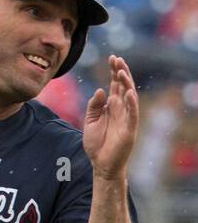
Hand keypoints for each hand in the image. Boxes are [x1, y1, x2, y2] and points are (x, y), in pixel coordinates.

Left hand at [82, 55, 138, 178]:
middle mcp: (121, 109)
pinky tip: (128, 92)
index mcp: (111, 106)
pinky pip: (132, 114)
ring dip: (127, 84)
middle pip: (123, 86)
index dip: (114, 71)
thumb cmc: (96, 144)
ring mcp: (127, 118)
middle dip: (121, 72)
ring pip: (130, 96)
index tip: (112, 57)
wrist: (101, 164)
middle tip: (117, 59)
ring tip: (121, 72)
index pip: (115, 84)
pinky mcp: (130, 129)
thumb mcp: (90, 121)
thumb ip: (94, 105)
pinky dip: (131, 103)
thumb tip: (100, 90)